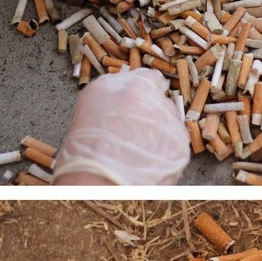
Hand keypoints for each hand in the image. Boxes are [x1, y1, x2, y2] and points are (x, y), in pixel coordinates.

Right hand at [53, 69, 189, 184]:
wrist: (94, 182)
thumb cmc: (82, 148)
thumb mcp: (90, 105)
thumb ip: (113, 94)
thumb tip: (128, 94)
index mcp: (126, 85)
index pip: (149, 78)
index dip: (144, 94)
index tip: (136, 107)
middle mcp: (151, 97)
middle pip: (162, 102)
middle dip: (152, 116)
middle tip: (134, 135)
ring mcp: (169, 122)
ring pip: (170, 125)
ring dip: (159, 136)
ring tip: (138, 155)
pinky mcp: (179, 146)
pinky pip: (176, 147)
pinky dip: (165, 155)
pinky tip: (146, 165)